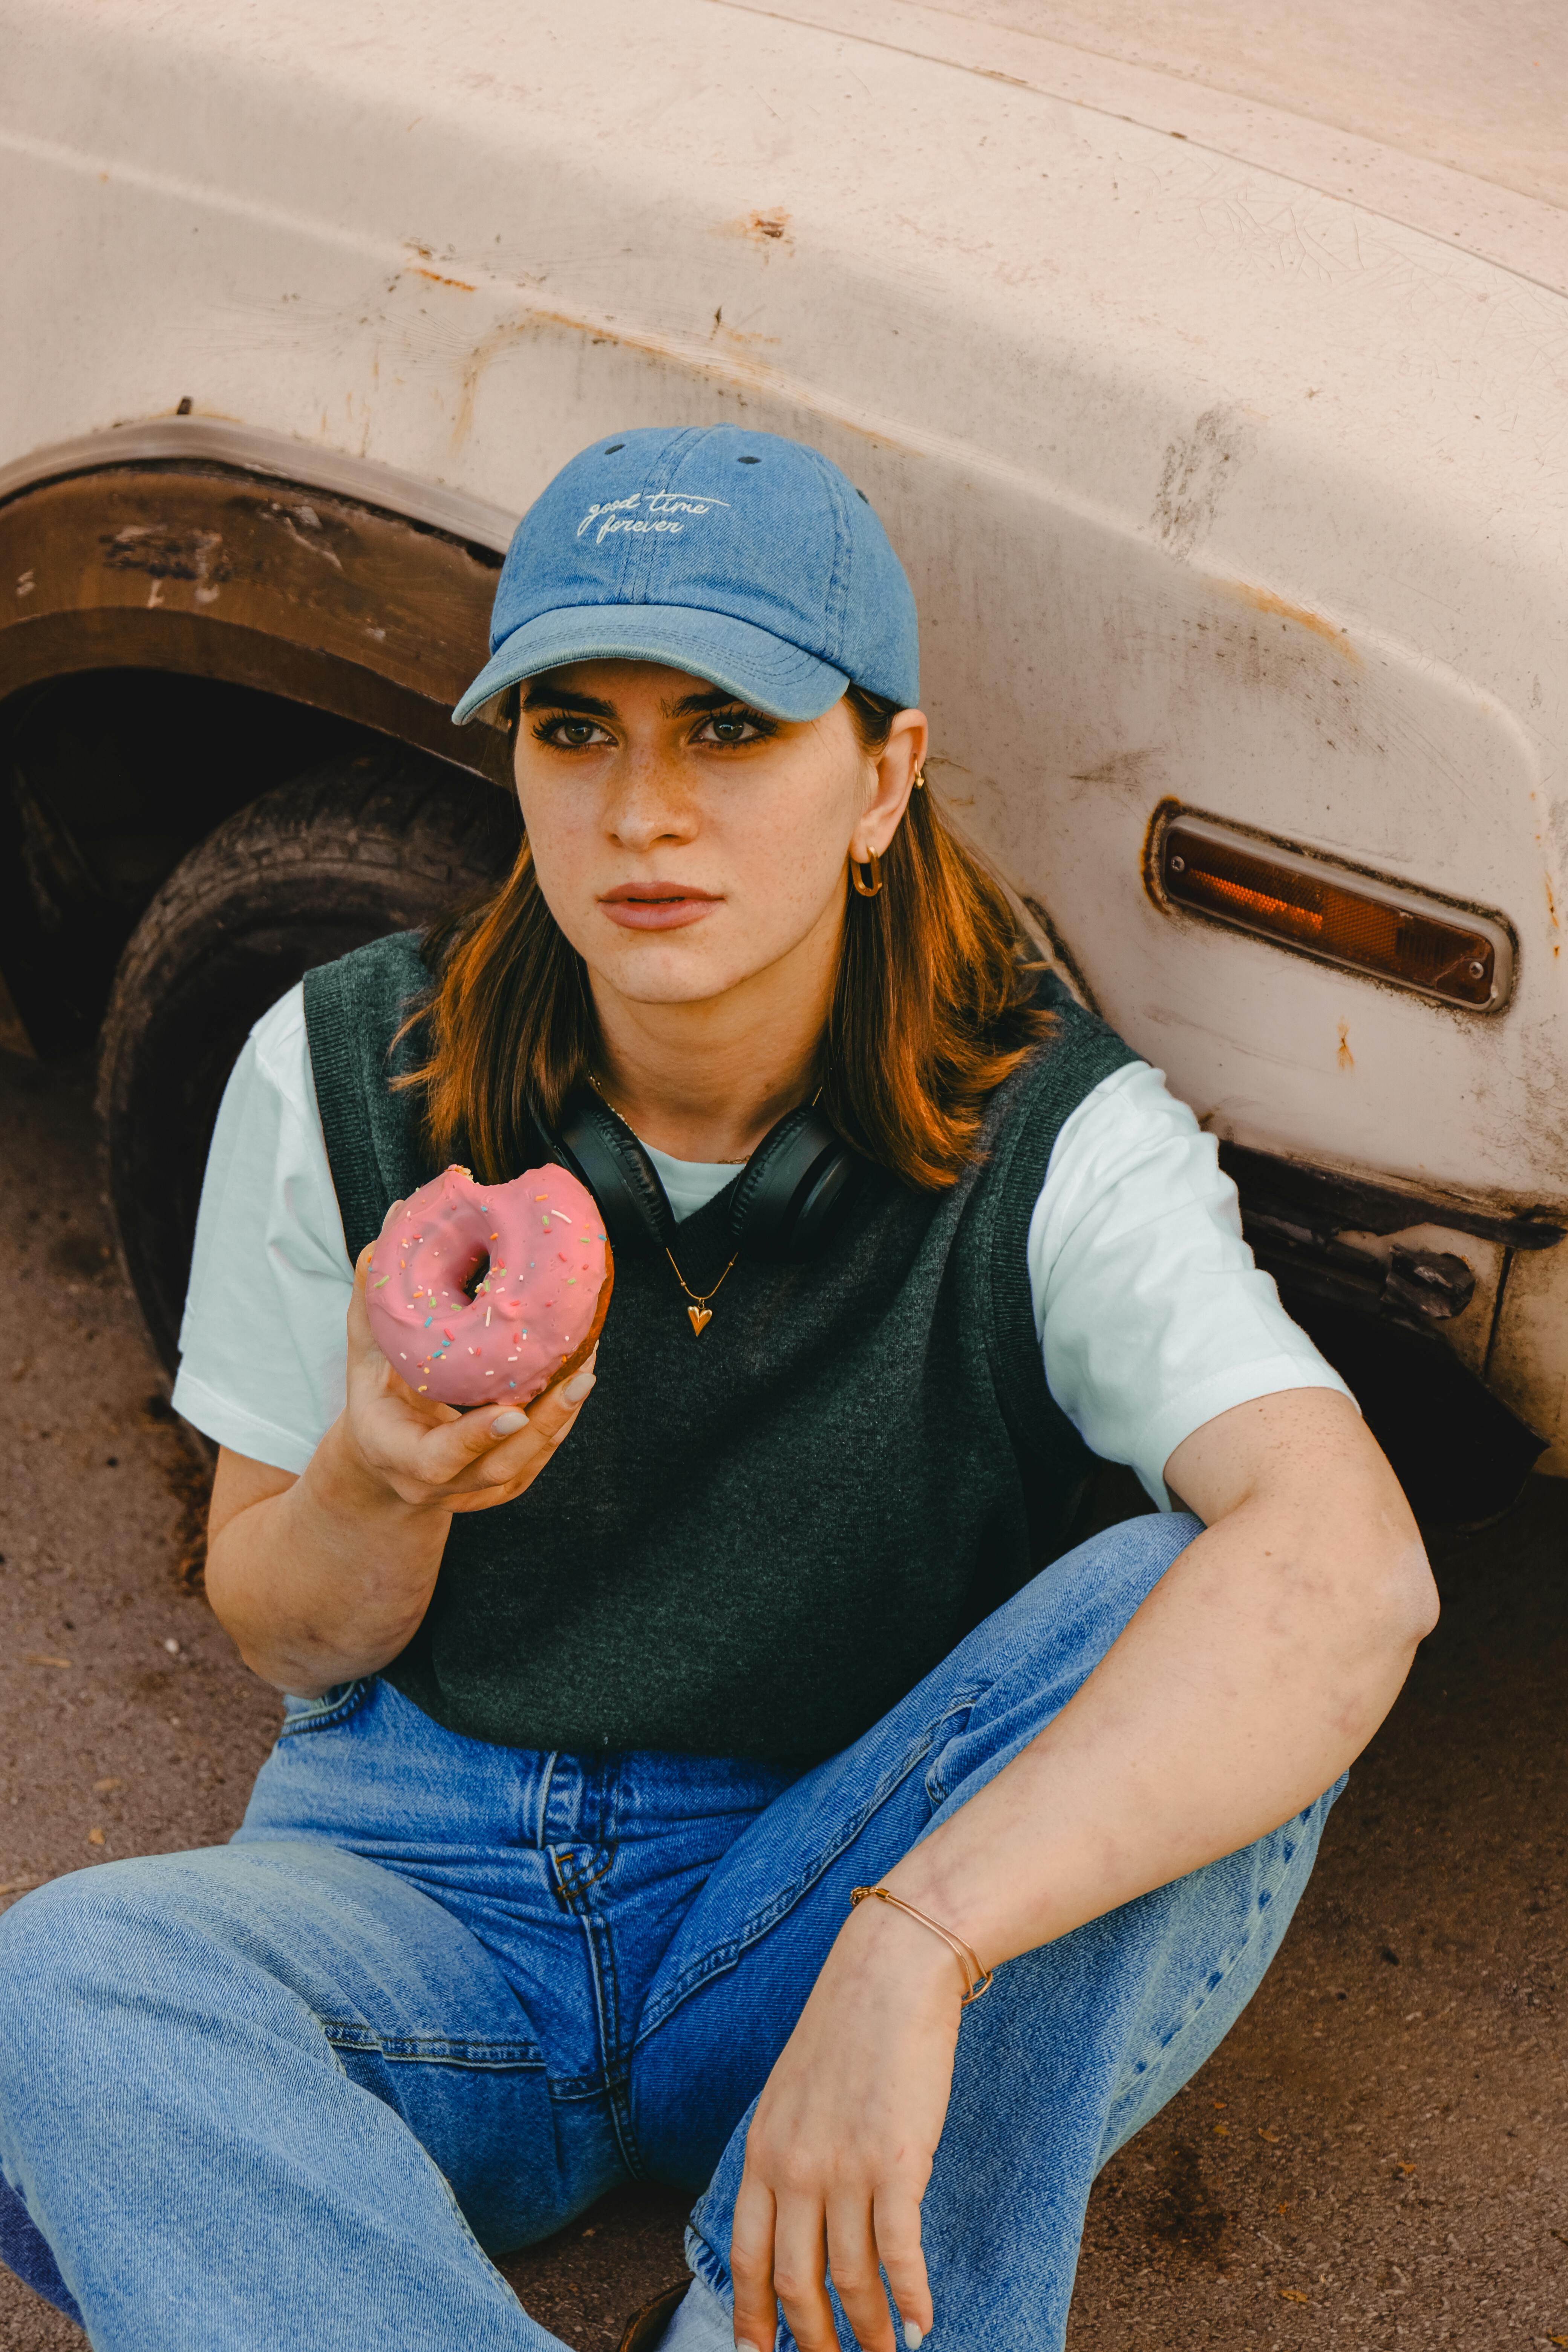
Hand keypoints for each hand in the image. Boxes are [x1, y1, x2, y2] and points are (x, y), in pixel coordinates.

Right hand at [339, 1237, 597, 1518]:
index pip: (437, 1460)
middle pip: (499, 1467)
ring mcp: (475, 1491)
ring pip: (528, 1463)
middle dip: (544, 1425)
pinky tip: (578, 1373)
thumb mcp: (364, 1357)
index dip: (474, 1438)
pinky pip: (540, 1455)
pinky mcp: (504, 1485)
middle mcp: (439, 1485)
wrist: (383, 1460)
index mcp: (397, 1456)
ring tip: (586, 1363)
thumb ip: (371, 1305)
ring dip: (563, 1416)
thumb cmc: (375, 1401)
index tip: (510, 1413)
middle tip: (578, 1378)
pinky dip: (562, 1417)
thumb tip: (384, 1233)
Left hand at [730, 1899, 963, 2351]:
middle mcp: (794, 2167)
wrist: (889, 1976)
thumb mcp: (792, 2094)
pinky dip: (911, 2298)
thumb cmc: (847, 2031)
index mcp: (763, 2151)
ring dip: (869, 2332)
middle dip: (813, 2339)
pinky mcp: (896, 2163)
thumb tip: (795, 2214)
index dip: (753, 2315)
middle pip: (796, 2281)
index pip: (746, 2255)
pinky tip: (923, 2325)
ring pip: (850, 2279)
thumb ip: (787, 2154)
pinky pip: (898, 2253)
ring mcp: (844, 2168)